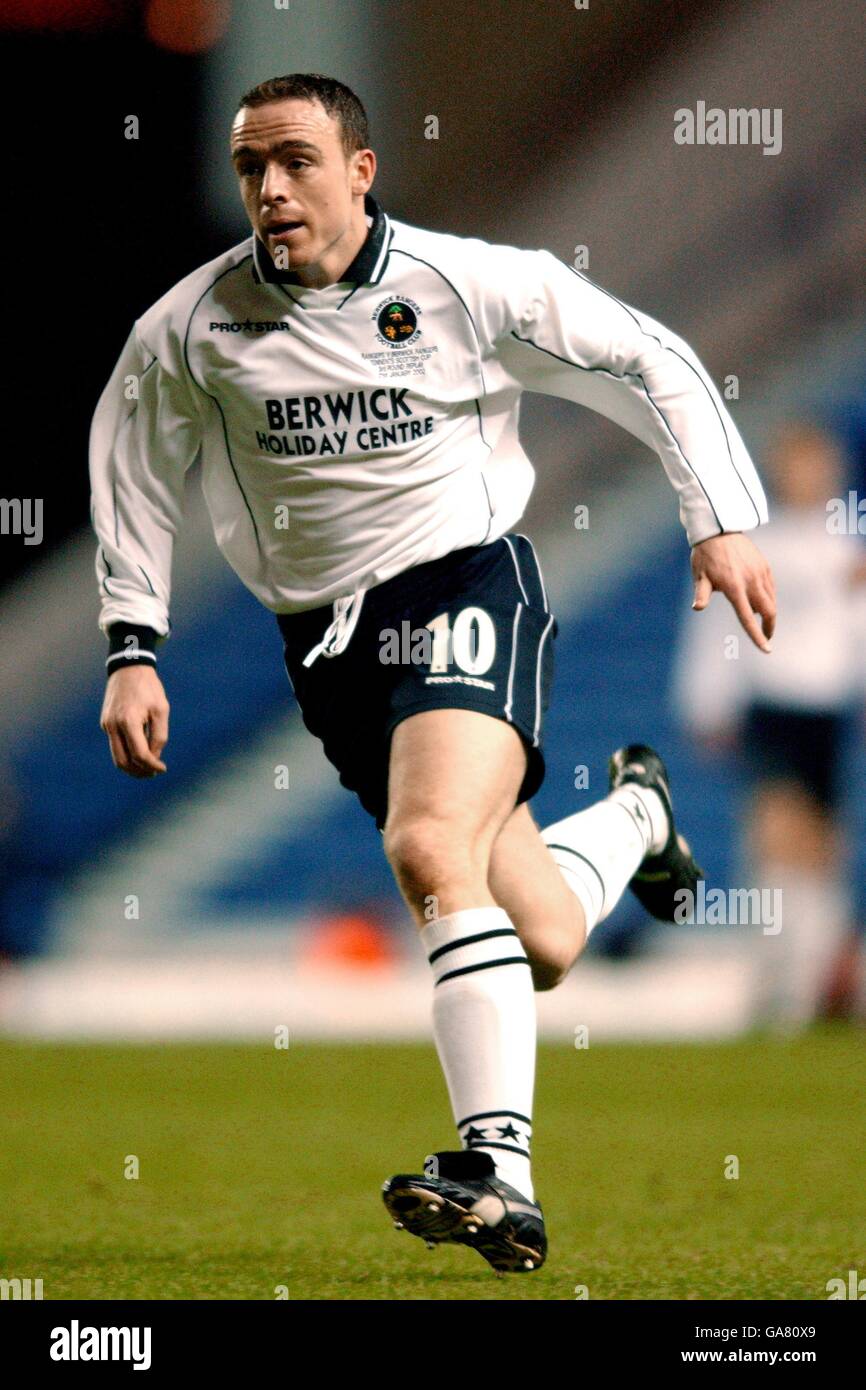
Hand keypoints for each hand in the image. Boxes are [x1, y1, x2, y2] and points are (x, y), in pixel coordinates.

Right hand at [100, 664, 168, 777]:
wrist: (128, 667)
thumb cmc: (148, 688)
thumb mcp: (161, 709)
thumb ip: (159, 735)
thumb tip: (154, 757)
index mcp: (129, 721)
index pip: (139, 754)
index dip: (152, 766)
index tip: (163, 769)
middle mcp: (113, 725)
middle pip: (123, 762)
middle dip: (139, 772)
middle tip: (153, 773)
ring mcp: (106, 725)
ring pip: (116, 756)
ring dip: (131, 766)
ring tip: (147, 768)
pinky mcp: (105, 723)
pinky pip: (115, 744)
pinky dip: (127, 753)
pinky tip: (140, 751)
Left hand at [691, 532, 775, 652]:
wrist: (720, 530)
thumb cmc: (706, 556)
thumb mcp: (700, 576)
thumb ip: (702, 594)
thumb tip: (697, 608)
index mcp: (734, 587)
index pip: (748, 617)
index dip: (757, 636)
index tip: (766, 649)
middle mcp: (751, 581)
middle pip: (769, 611)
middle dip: (769, 628)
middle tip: (765, 637)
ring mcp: (760, 573)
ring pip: (772, 600)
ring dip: (769, 613)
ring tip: (762, 621)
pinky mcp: (765, 566)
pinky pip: (771, 588)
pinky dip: (769, 599)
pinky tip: (761, 602)